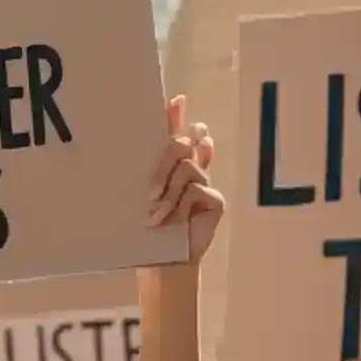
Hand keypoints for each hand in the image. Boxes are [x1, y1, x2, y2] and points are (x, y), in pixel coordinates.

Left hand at [148, 95, 223, 260]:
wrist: (162, 260)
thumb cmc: (148, 227)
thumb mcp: (144, 191)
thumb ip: (152, 164)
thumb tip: (156, 134)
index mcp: (172, 165)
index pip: (176, 133)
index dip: (177, 115)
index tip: (176, 100)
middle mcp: (192, 169)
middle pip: (184, 141)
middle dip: (165, 161)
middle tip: (151, 190)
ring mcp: (206, 183)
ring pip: (187, 166)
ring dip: (168, 191)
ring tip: (157, 213)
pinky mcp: (216, 199)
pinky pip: (198, 187)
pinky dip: (183, 204)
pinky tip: (178, 219)